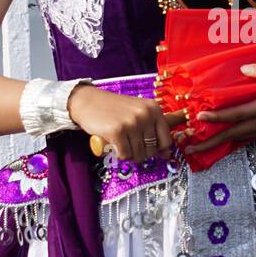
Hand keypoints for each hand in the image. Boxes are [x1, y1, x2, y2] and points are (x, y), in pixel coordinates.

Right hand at [66, 84, 185, 163]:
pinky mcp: (117, 131)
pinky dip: (119, 154)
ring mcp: (131, 122)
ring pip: (138, 155)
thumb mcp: (139, 113)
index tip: (147, 146)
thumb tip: (167, 155)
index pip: (166, 141)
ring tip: (121, 141)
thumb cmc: (115, 109)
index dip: (157, 149)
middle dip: (141, 152)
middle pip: (152, 150)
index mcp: (154, 109)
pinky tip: (114, 144)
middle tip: (129, 142)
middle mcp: (145, 114)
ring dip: (129, 153)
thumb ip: (155, 131)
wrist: (88, 101)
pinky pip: (125, 155)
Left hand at [183, 62, 255, 152]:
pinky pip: (244, 137)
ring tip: (197, 148)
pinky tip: (220, 139)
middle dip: (208, 142)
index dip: (216, 116)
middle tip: (187, 148)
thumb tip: (244, 68)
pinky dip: (229, 140)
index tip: (199, 116)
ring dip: (215, 143)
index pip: (235, 114)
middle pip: (229, 134)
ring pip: (235, 138)